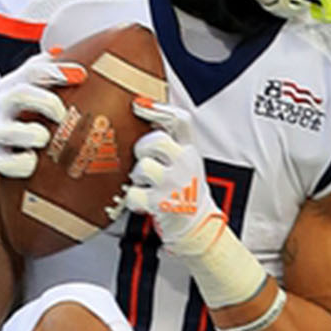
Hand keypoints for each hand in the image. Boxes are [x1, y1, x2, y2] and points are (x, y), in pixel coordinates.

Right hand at [0, 54, 83, 231]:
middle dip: (46, 102)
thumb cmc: (3, 113)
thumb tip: (61, 49)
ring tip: (43, 137)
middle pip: (21, 94)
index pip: (34, 70)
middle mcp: (1, 105)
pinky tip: (31, 161)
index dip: (58, 70)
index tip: (82, 75)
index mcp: (12, 86)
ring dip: (33, 134)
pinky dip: (22, 164)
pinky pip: (7, 163)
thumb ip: (37, 70)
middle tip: (61, 113)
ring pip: (11, 132)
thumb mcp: (15, 87)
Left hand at [120, 103, 224, 251]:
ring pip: (143, 167)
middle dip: (143, 148)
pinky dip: (133, 199)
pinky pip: (134, 193)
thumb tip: (144, 112)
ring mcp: (174, 184)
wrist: (197, 225)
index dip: (158, 108)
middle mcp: (186, 164)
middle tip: (144, 159)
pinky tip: (144, 200)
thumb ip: (170, 140)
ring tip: (147, 184)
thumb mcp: (186, 161)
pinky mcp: (162, 203)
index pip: (181, 120)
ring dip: (138, 176)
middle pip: (156, 140)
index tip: (139, 105)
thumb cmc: (185, 190)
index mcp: (190, 150)